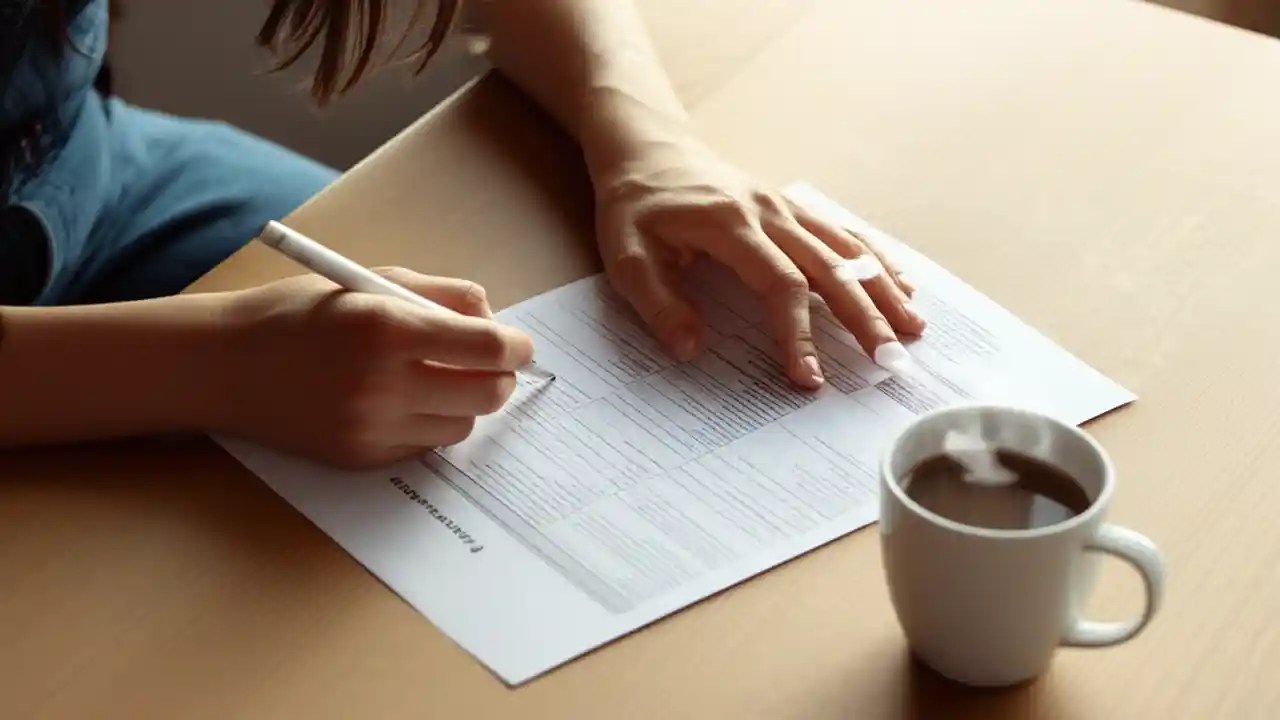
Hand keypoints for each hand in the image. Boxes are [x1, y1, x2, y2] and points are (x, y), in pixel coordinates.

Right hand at [213, 268, 532, 468]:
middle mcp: (382, 382)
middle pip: (487, 393)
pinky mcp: (362, 456)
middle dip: (500, 377)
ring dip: (466, 401)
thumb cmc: (299, 314)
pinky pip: (426, 445)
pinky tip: (404, 399)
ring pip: (463, 424)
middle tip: (490, 363)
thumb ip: (438, 294)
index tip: (520, 344)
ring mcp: (372, 426)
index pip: (487, 346)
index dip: (517, 346)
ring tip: (438, 377)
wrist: (224, 365)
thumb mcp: (368, 282)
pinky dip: (431, 422)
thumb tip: (494, 315)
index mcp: (387, 327)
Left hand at [592, 134, 923, 388]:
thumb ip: (657, 303)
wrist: (646, 148)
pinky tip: (902, 281)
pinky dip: (874, 258)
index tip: (809, 376)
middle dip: (864, 317)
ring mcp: (784, 207)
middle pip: (829, 268)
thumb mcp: (625, 255)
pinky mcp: (789, 206)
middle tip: (890, 360)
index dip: (799, 332)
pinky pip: (841, 231)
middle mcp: (769, 213)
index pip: (779, 285)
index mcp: (730, 226)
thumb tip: (691, 349)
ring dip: (882, 289)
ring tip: (914, 328)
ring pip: (845, 249)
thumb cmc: (635, 205)